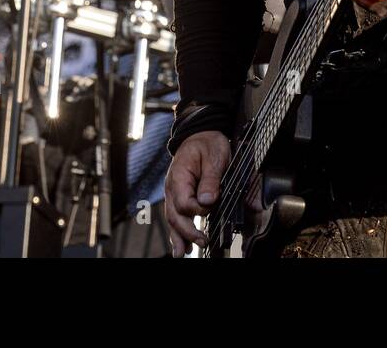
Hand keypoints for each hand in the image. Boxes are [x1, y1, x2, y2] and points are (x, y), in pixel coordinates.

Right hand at [164, 130, 230, 256]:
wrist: (201, 133)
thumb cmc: (207, 142)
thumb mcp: (214, 156)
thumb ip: (210, 179)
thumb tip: (207, 201)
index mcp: (179, 176)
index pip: (184, 202)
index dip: (199, 210)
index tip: (212, 207)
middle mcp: (172, 187)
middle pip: (175, 215)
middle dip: (187, 231)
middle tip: (202, 242)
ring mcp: (174, 192)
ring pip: (172, 218)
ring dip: (178, 236)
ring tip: (182, 253)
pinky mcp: (180, 196)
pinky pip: (176, 215)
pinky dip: (178, 231)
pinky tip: (182, 244)